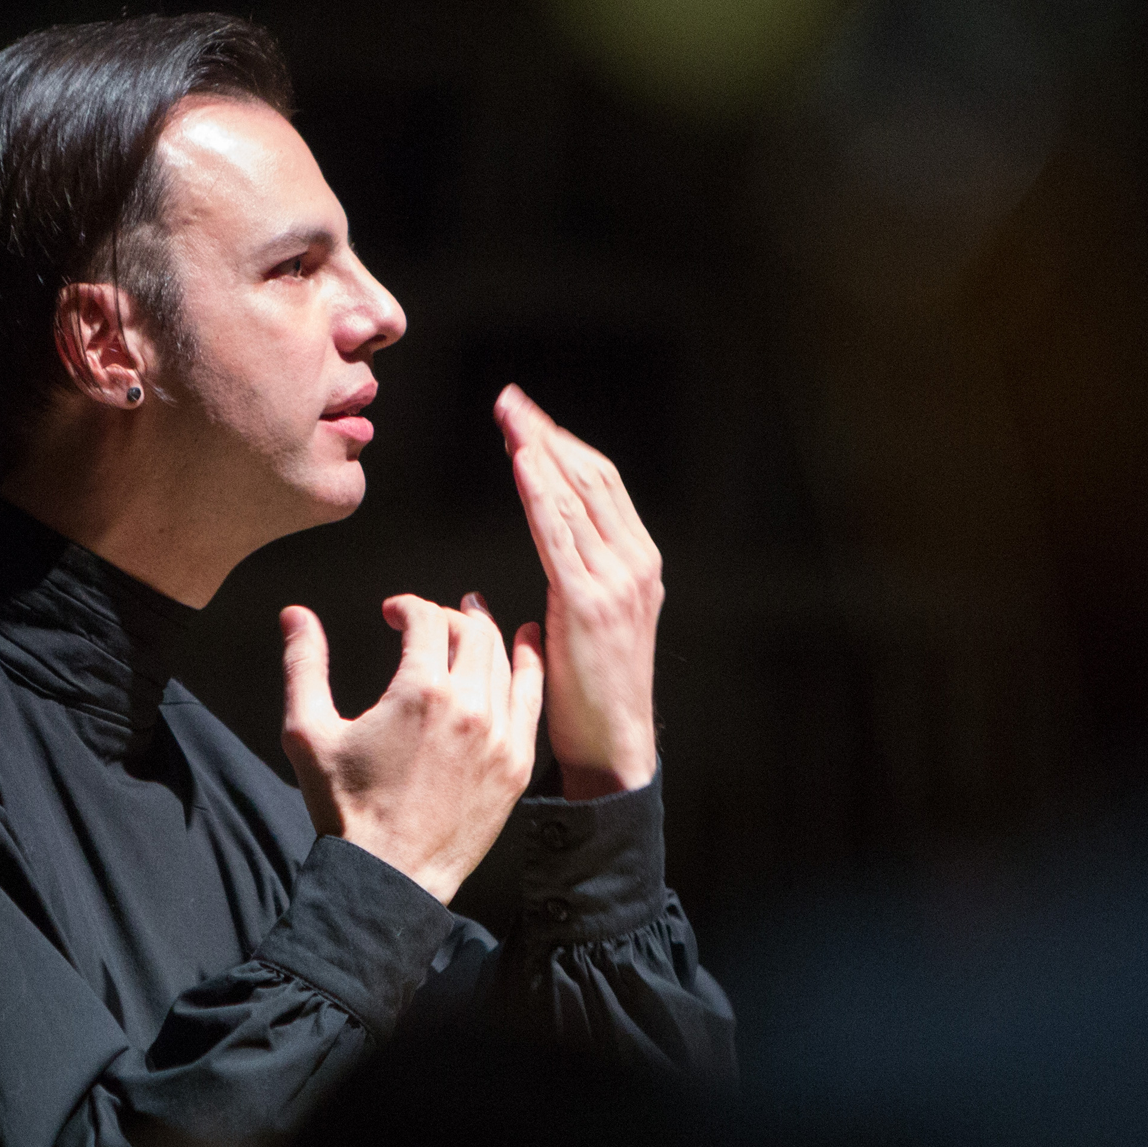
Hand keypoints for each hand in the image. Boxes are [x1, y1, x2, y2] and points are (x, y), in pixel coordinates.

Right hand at [281, 593, 545, 905]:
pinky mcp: (517, 765)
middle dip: (448, 615)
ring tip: (474, 620)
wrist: (390, 878)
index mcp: (420, 692)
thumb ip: (304, 667)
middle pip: (472, 631)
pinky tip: (527, 646)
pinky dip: (529, 666)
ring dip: (487, 634)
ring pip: (505, 660)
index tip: (392, 614)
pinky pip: (531, 700)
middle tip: (430, 619)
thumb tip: (295, 615)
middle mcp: (469, 707)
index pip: (427, 619)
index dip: (407, 606)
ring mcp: (501, 737)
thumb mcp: (308, 733)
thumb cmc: (345, 809)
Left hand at [495, 384, 661, 798]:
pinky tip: (521, 463)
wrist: (613, 744)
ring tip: (508, 418)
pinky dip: (541, 493)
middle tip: (509, 402)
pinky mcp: (589, 605)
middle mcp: (636, 563)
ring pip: (577, 496)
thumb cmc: (592, 689)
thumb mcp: (594, 618)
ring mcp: (617, 583)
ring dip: (539, 450)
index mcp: (639, 562)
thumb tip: (551, 536)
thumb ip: (580, 572)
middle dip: (547, 434)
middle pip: (590, 476)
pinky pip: (560, 535)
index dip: (563, 444)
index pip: (601, 483)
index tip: (526, 417)